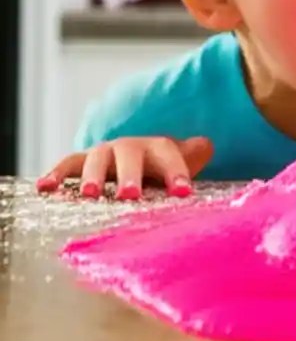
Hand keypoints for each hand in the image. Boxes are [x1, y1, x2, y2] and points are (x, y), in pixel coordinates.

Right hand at [35, 136, 213, 199]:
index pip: (169, 155)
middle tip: (130, 195)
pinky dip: (55, 175)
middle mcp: (129, 147)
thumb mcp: (182, 160)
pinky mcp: (81, 162)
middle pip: (130, 155)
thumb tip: (206, 145)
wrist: (139, 156)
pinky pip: (67, 165)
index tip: (182, 192)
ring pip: (96, 160)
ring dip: (93, 176)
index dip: (176, 171)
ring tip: (91, 194)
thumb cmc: (163, 166)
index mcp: (158, 147)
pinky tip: (44, 188)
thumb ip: (195, 155)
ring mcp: (103, 154)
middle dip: (130, 175)